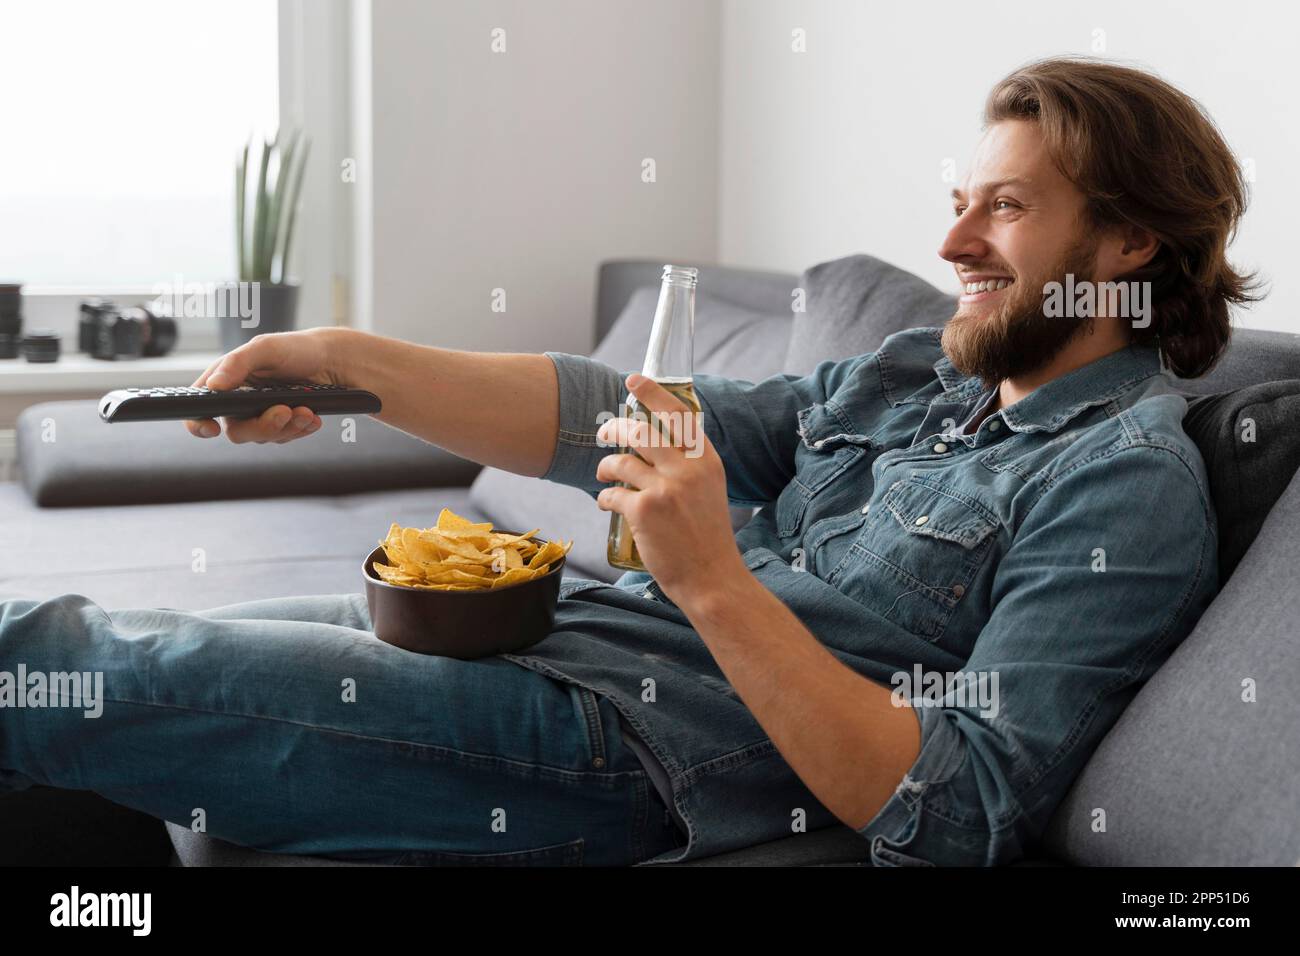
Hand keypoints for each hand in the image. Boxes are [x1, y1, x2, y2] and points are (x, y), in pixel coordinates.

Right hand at [184, 328, 348, 443]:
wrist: (332, 360)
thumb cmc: (295, 348)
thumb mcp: (266, 348)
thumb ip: (237, 363)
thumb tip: (213, 385)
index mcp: (225, 381)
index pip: (198, 409)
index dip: (198, 423)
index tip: (212, 428)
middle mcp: (239, 402)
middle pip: (238, 432)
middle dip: (263, 425)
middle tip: (285, 411)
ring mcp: (261, 415)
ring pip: (265, 437)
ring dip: (288, 427)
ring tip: (306, 410)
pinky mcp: (283, 425)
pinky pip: (286, 437)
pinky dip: (301, 429)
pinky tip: (312, 417)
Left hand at [594, 373, 744, 603]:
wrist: (711, 577)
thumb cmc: (707, 537)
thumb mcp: (709, 490)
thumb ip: (689, 465)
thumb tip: (656, 443)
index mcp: (705, 460)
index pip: (679, 414)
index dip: (654, 393)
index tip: (635, 380)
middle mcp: (687, 468)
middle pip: (641, 431)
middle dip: (614, 427)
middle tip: (604, 431)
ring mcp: (665, 488)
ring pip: (620, 461)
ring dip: (605, 466)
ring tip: (603, 474)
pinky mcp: (645, 510)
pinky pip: (612, 493)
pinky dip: (604, 497)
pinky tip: (606, 504)